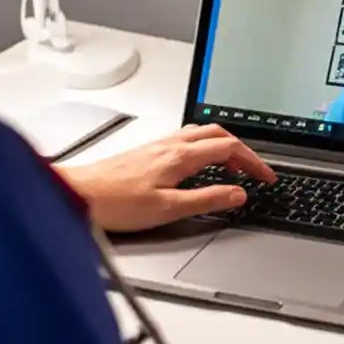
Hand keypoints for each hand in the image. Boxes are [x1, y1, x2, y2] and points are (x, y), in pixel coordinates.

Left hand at [56, 124, 275, 232]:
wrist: (78, 194)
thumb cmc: (114, 203)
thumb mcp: (168, 209)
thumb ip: (206, 200)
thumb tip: (237, 194)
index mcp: (180, 156)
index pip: (229, 148)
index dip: (254, 162)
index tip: (266, 177)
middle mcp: (170, 144)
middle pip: (218, 134)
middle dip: (242, 151)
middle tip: (254, 171)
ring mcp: (158, 146)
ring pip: (201, 134)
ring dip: (223, 147)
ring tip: (233, 168)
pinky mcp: (147, 152)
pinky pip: (186, 141)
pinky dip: (204, 149)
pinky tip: (199, 166)